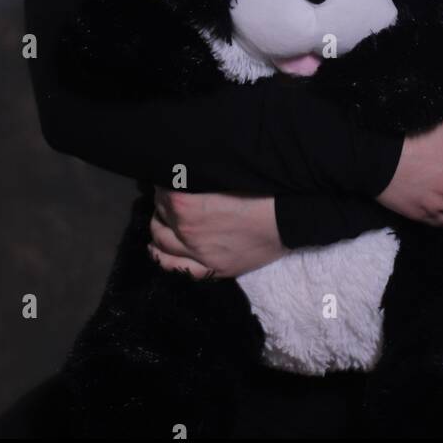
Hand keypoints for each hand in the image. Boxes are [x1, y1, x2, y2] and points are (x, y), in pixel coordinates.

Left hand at [147, 188, 286, 279]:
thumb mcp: (224, 177)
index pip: (162, 194)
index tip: (168, 179)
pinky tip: (158, 250)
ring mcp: (198, 255)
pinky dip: (163, 258)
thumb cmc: (258, 192)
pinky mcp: (212, 270)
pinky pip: (177, 269)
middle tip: (168, 198)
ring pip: (161, 244)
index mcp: (187, 206)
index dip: (163, 184)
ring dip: (158, 229)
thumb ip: (198, 178)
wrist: (285, 220)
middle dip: (160, 205)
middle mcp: (187, 232)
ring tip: (162, 221)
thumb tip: (181, 172)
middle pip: (160, 217)